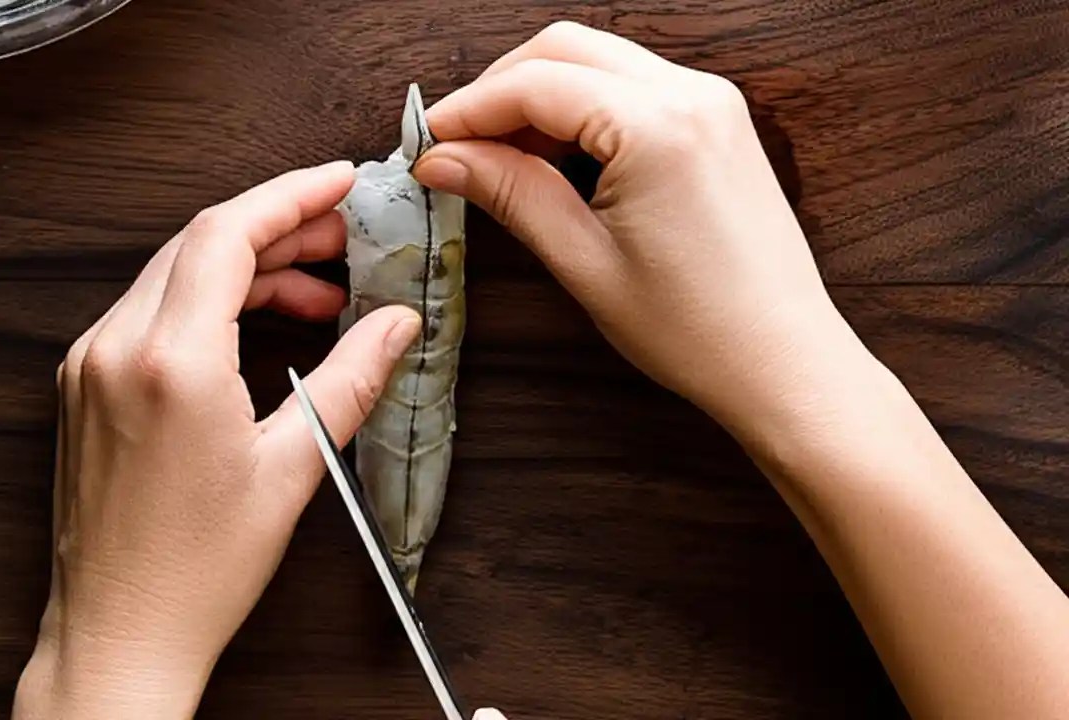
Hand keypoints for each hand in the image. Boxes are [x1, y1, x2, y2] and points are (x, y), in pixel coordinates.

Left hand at [12, 162, 420, 719]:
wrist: (120, 633)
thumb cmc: (195, 570)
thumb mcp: (293, 468)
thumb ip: (351, 379)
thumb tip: (396, 326)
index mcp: (169, 361)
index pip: (227, 234)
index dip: (291, 195)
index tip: (339, 184)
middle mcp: (115, 348)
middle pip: (200, 243)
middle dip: (279, 230)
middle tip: (343, 241)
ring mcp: (89, 364)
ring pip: (173, 273)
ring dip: (247, 267)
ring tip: (316, 293)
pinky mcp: (84, 385)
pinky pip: (150, 310)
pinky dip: (208, 300)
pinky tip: (258, 323)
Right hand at [413, 21, 875, 446]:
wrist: (782, 361)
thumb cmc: (698, 329)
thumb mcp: (585, 262)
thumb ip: (513, 193)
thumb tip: (447, 159)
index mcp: (659, 127)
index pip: (536, 84)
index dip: (469, 110)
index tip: (429, 143)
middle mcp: (692, 95)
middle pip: (566, 48)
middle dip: (500, 88)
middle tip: (457, 144)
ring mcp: (712, 104)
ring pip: (600, 60)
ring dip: (542, 94)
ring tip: (500, 158)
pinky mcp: (718, 123)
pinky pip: (634, 86)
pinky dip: (584, 107)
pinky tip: (555, 157)